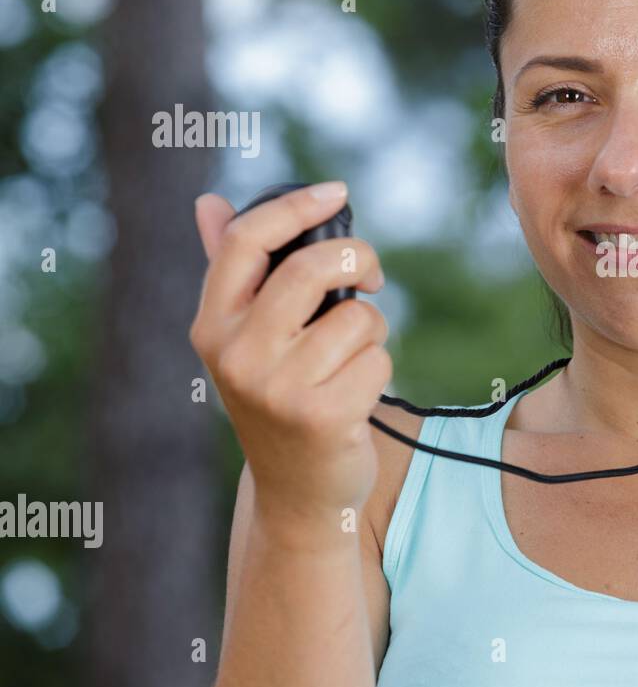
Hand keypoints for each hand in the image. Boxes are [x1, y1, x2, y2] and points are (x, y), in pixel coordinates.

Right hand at [188, 181, 389, 528]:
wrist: (299, 494)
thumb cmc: (280, 400)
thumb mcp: (247, 340)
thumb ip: (233, 272)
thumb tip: (208, 202)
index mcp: (212, 326)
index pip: (247, 242)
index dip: (296, 206)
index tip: (337, 192)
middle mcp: (235, 355)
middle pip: (312, 268)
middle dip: (359, 259)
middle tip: (371, 275)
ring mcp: (277, 388)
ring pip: (357, 317)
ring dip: (371, 333)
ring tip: (349, 362)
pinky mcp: (323, 415)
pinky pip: (379, 358)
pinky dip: (379, 370)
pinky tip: (355, 397)